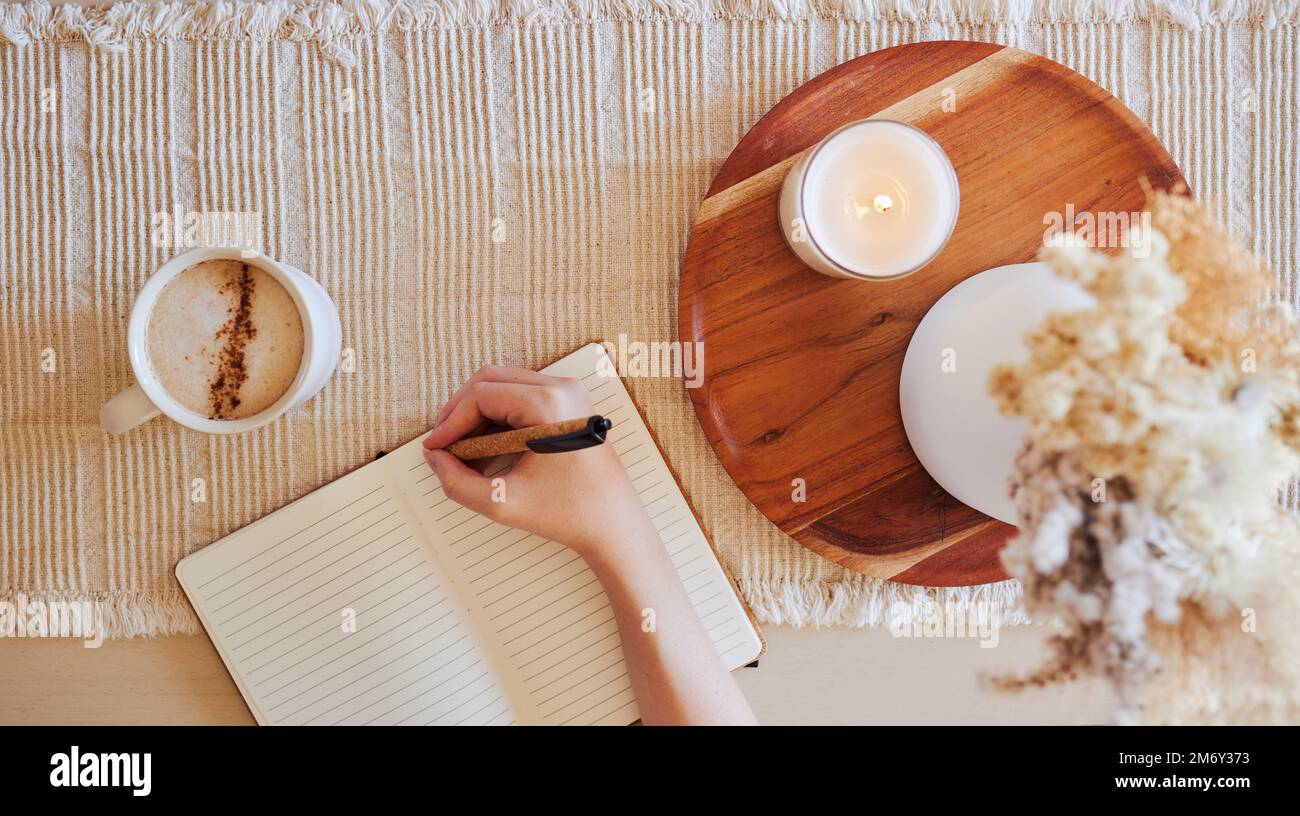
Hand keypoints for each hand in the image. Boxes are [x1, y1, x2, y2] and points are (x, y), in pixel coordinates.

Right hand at [422, 367, 654, 562]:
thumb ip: (456, 482)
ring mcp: (569, 393)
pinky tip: (485, 452)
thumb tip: (434, 457)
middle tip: (443, 447)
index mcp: (548, 404)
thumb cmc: (569, 514)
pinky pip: (521, 398)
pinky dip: (497, 419)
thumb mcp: (502, 502)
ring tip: (462, 454)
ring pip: (503, 387)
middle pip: (490, 381)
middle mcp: (561, 388)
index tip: (434, 449)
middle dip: (459, 413)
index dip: (450, 422)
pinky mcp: (570, 404)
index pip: (480, 395)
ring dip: (477, 416)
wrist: (614, 524)